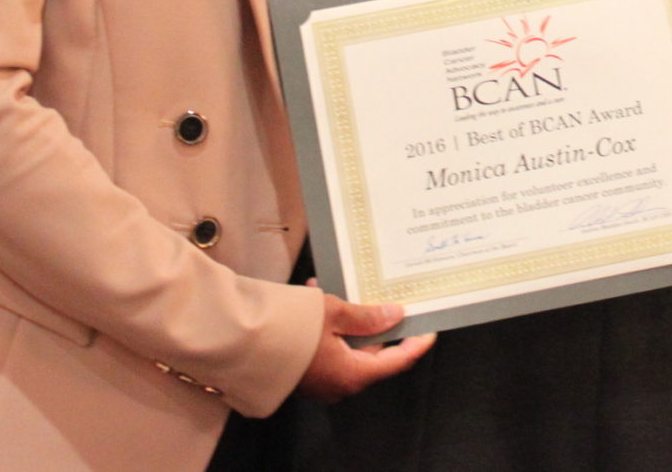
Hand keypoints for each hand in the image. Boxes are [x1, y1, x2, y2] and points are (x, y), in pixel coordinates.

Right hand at [296, 282, 435, 400]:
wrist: (241, 342)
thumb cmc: (289, 329)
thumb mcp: (334, 314)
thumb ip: (367, 317)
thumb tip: (395, 316)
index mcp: (353, 375)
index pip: (398, 362)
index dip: (417, 344)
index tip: (431, 327)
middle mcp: (339, 384)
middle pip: (373, 355)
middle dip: (380, 325)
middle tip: (391, 299)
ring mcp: (321, 381)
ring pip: (349, 348)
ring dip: (352, 321)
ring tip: (347, 288)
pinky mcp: (304, 372)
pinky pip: (328, 348)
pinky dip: (330, 325)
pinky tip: (319, 294)